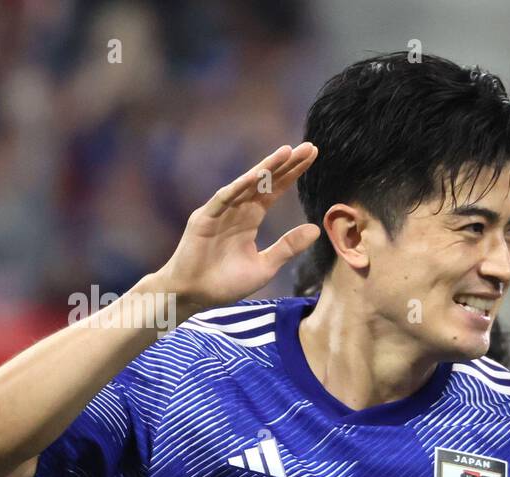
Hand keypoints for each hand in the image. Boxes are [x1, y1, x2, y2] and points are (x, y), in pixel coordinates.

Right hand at [152, 143, 320, 314]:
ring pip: (246, 185)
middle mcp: (236, 209)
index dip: (292, 174)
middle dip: (286, 164)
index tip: (311, 157)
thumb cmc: (225, 283)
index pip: (275, 190)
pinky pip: (223, 199)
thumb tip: (315, 229)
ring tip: (287, 152)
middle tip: (308, 147)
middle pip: (265, 181)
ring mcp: (220, 212)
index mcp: (250, 218)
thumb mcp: (265, 266)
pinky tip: (255, 175)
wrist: (194, 296)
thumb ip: (288, 247)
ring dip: (266, 168)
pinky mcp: (204, 219)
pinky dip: (238, 187)